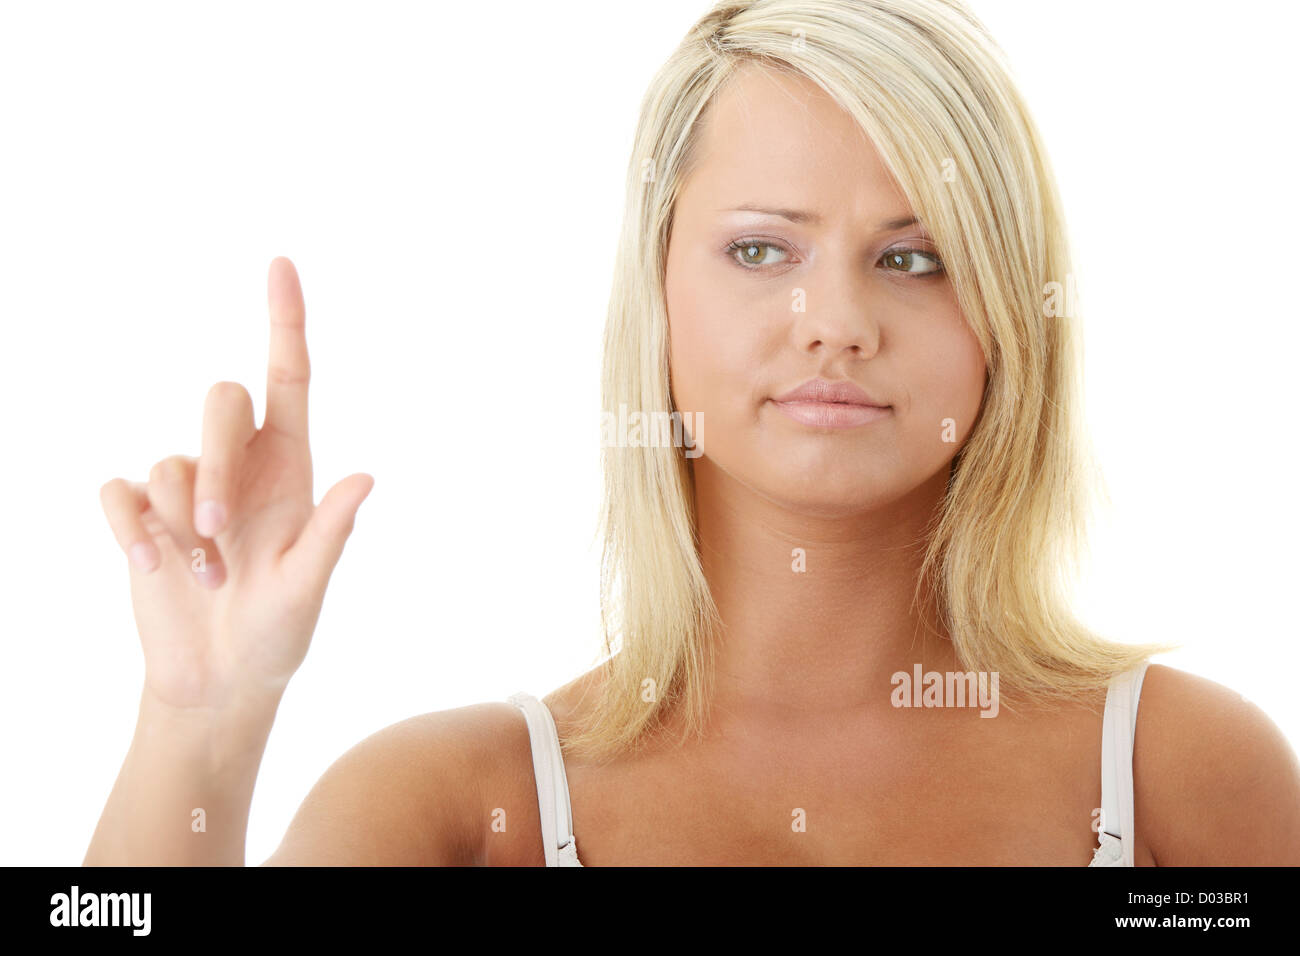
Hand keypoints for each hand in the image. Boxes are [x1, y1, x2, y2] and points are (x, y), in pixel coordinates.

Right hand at [99, 257, 372, 712]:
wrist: (219, 681)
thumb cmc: (277, 633)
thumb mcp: (307, 588)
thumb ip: (331, 534)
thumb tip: (366, 475)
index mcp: (291, 468)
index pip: (289, 377)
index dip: (286, 320)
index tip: (281, 263)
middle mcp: (240, 465)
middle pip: (221, 402)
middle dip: (214, 462)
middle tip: (219, 534)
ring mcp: (186, 487)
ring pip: (169, 457)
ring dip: (182, 522)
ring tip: (206, 579)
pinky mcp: (140, 514)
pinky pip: (120, 489)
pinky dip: (132, 527)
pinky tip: (152, 568)